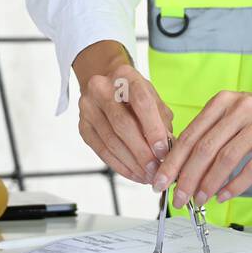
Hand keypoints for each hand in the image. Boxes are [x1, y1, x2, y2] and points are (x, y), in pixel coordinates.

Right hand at [75, 41, 172, 183]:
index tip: (163, 151)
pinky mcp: (83, 126)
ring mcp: (88, 108)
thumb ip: (162, 121)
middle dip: (142, 152)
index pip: (141, 102)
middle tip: (157, 170)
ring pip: (111, 141)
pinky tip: (134, 174)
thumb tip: (169, 150)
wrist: (107, 87)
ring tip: (148, 176)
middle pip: (123, 124)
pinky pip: (101, 151)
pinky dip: (120, 166)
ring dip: (132, 163)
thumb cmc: (135, 95)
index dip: (153, 129)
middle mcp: (101, 88)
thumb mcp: (153, 99)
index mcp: (125, 76)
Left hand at [154, 86, 251, 208]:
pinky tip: (223, 195)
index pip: (190, 135)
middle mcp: (239, 110)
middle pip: (205, 148)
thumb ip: (210, 131)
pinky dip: (235, 185)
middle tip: (178, 197)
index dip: (173, 161)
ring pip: (226, 159)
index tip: (161, 181)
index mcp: (222, 102)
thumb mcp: (232, 111)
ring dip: (209, 183)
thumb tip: (182, 165)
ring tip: (200, 199)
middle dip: (187, 177)